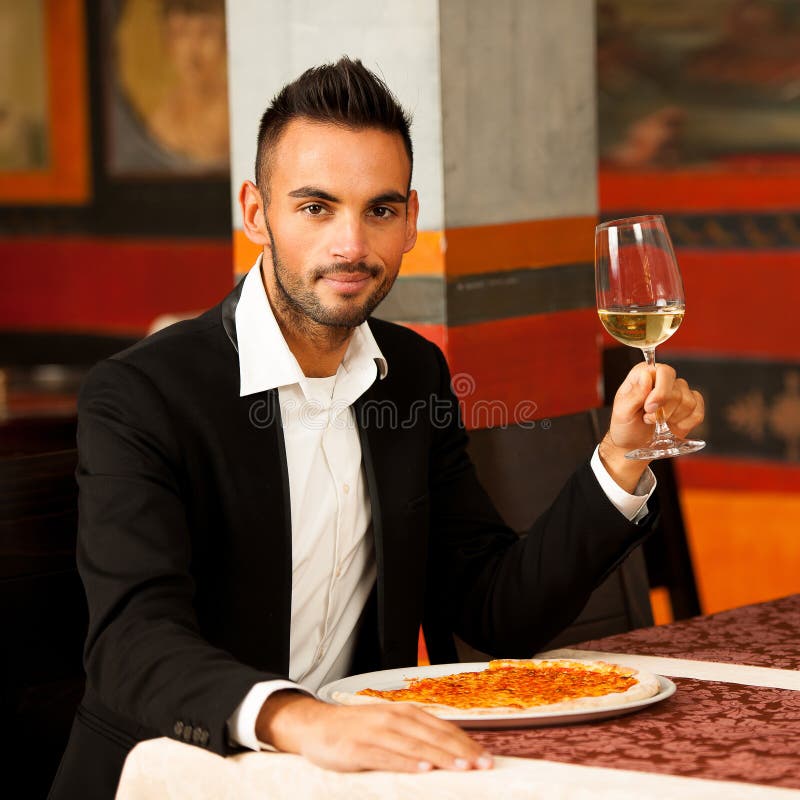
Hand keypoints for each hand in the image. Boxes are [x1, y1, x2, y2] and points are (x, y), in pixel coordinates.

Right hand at [256, 690, 492, 772]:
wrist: (314, 725)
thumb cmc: (355, 729)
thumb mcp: (387, 726)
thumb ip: (414, 736)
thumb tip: (448, 752)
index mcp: (403, 712)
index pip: (441, 727)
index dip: (464, 742)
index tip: (486, 757)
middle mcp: (392, 718)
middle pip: (433, 736)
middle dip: (460, 751)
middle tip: (484, 765)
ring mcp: (374, 732)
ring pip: (414, 746)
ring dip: (440, 757)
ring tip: (463, 768)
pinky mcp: (357, 749)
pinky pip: (386, 757)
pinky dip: (406, 763)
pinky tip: (423, 770)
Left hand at [600, 361, 704, 490]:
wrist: (634, 445)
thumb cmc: (625, 426)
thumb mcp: (622, 412)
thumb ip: (634, 394)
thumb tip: (646, 375)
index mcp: (645, 374)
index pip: (664, 371)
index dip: (660, 392)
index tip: (648, 408)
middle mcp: (664, 380)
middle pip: (679, 388)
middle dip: (664, 410)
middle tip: (648, 419)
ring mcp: (680, 393)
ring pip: (689, 402)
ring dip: (671, 418)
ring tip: (656, 423)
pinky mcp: (691, 408)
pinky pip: (697, 414)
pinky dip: (684, 425)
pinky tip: (671, 427)